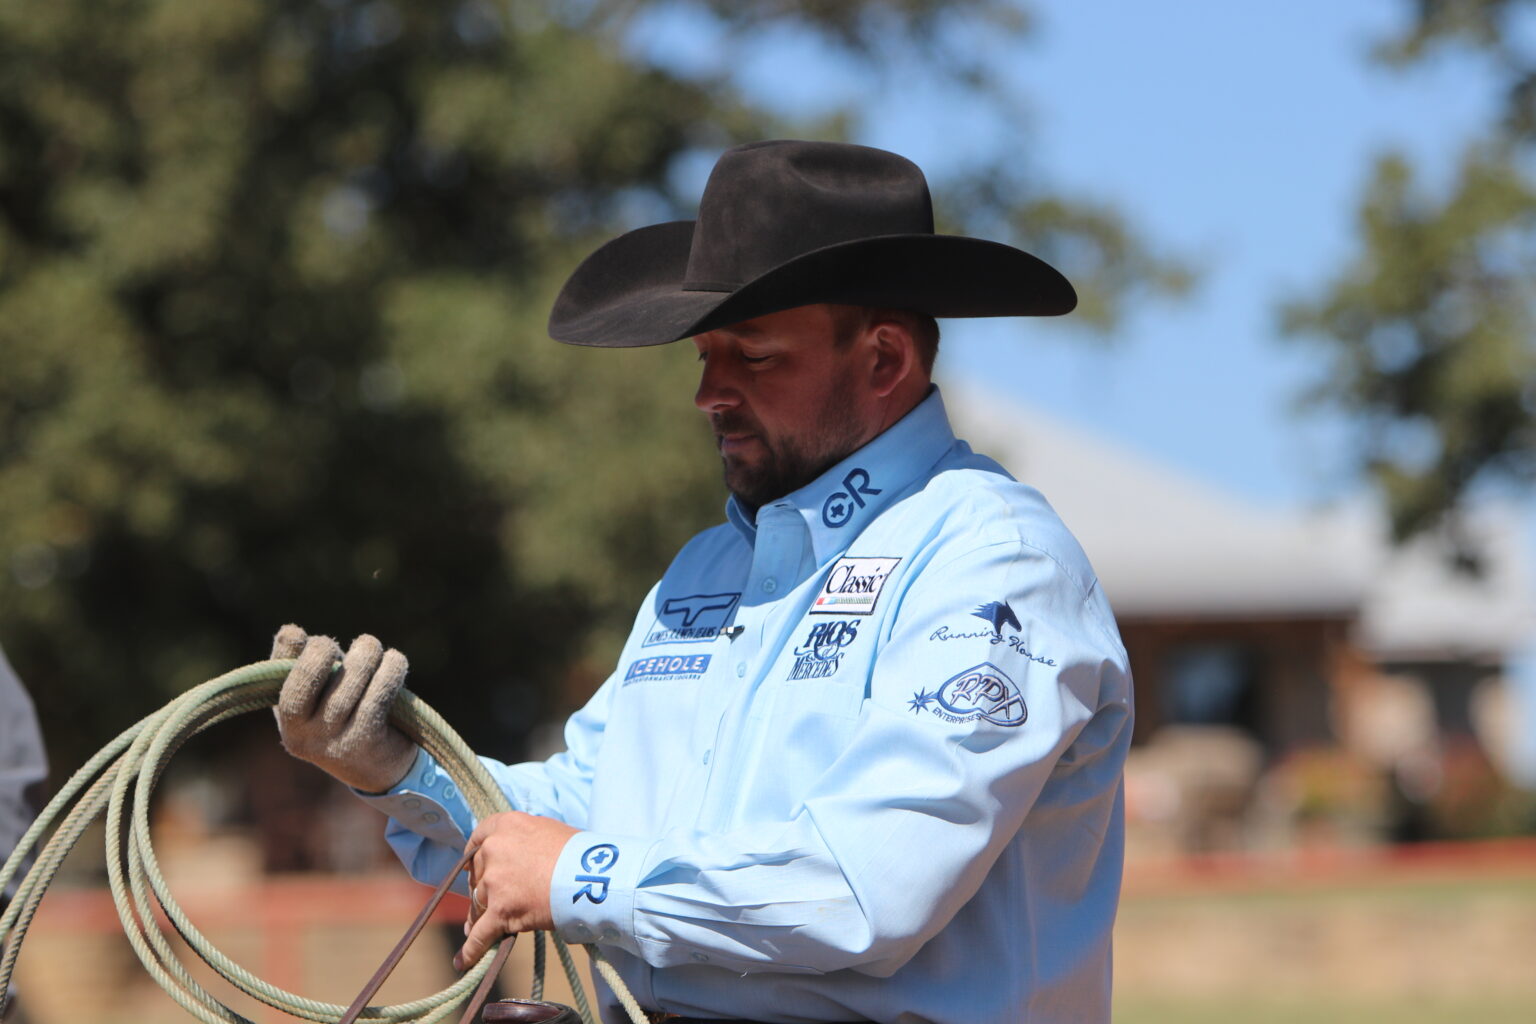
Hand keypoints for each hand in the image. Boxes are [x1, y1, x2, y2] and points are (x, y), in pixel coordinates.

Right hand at [270, 624, 418, 792]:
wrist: (379, 772)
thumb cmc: (349, 721)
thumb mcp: (321, 701)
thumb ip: (309, 670)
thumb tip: (293, 633)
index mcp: (287, 720)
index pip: (277, 677)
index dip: (288, 650)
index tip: (302, 635)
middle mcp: (302, 734)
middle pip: (307, 679)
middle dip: (323, 651)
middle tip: (339, 642)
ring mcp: (333, 741)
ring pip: (347, 683)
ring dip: (366, 656)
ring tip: (373, 648)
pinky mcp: (366, 741)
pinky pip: (377, 696)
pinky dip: (390, 671)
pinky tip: (395, 661)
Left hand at [456, 811, 577, 970]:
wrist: (590, 875)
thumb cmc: (579, 853)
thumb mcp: (548, 831)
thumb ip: (525, 841)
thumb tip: (522, 856)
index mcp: (505, 826)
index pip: (479, 837)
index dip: (477, 854)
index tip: (476, 864)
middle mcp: (493, 850)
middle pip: (477, 873)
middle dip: (482, 887)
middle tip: (491, 898)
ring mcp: (494, 881)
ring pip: (478, 903)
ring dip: (480, 915)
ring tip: (478, 928)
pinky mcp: (499, 910)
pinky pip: (480, 934)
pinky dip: (472, 949)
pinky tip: (464, 961)